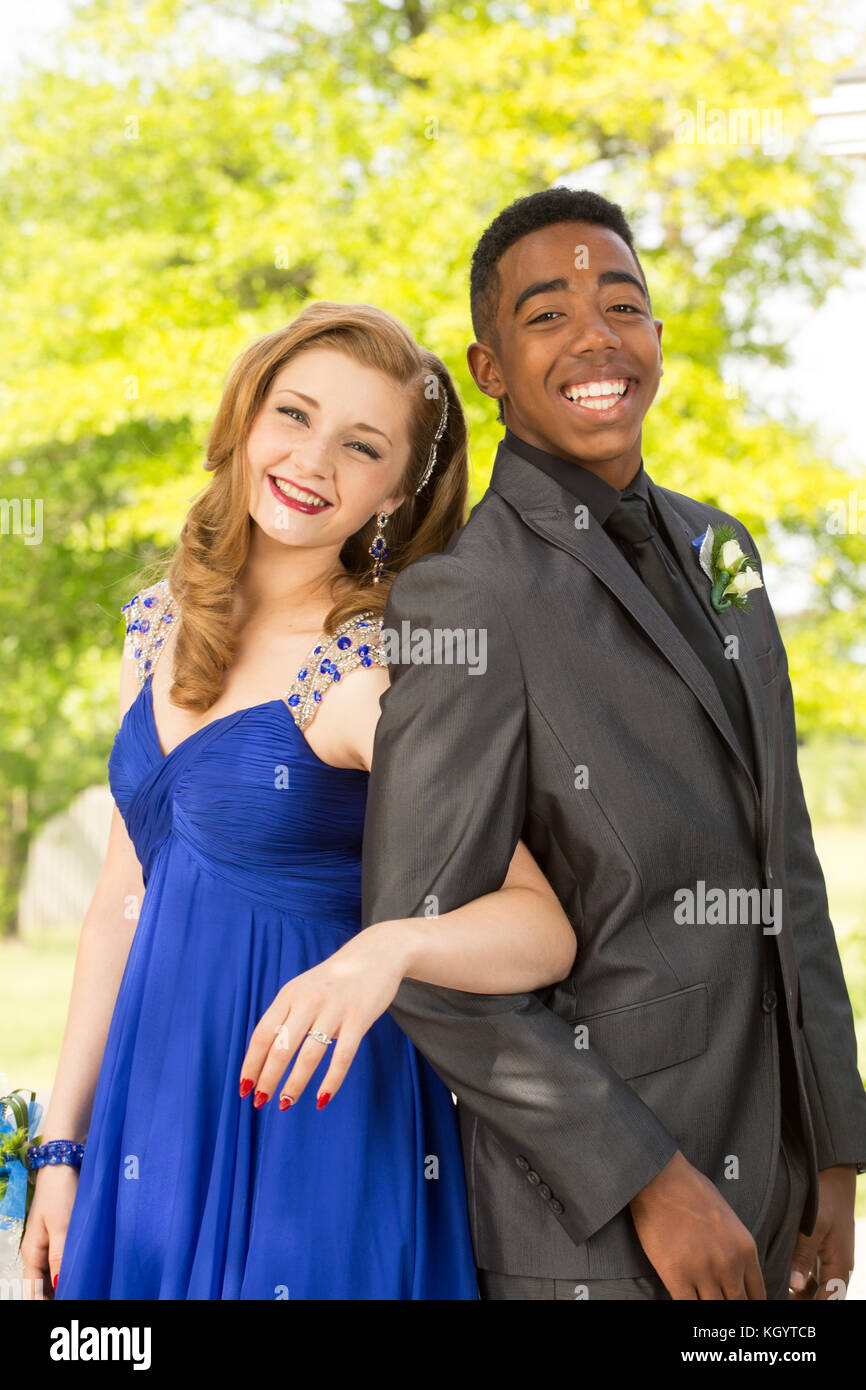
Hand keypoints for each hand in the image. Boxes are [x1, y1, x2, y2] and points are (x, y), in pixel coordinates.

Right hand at [20, 1163, 79, 1298]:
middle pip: (41, 1285)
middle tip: (78, 1298)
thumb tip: (59, 1287)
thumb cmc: (60, 1193)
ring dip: (63, 1284)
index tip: (65, 1308)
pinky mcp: (61, 1235)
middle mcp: (37, 1252)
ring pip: (51, 1275)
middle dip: (54, 1296)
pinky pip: (61, 1261)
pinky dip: (68, 1270)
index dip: (44, 1303)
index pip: (31, 1290)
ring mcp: (48, 1244)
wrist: (63, 1164)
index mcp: (32, 1253)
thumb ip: (59, 1257)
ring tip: (81, 1291)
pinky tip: (82, 1274)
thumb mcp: (61, 1226)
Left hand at [239, 922, 409, 1111]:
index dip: (251, 1063)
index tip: (244, 1087)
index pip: (263, 1034)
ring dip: (294, 1084)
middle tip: (260, 1102)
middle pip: (281, 1047)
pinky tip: (322, 1099)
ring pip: (309, 1056)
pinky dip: (331, 1081)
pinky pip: (342, 1056)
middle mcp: (308, 1000)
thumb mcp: (304, 989)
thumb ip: (287, 1015)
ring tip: (285, 1104)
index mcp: (290, 994)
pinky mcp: (359, 1018)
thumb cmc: (335, 980)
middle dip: (268, 1078)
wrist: (376, 954)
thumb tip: (266, 1056)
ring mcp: (334, 1009)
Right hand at [629, 1150, 765, 1298]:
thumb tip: (736, 1270)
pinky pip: (688, 1307)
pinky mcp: (676, 1275)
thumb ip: (735, 1247)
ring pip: (714, 1310)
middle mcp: (729, 1264)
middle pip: (737, 1306)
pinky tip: (686, 1300)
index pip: (757, 1295)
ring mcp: (703, 1271)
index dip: (749, 1305)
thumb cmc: (691, 1189)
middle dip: (730, 1307)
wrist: (660, 1177)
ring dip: (709, 1307)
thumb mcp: (728, 1217)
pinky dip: (688, 1307)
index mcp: (745, 1249)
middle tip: (721, 1303)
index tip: (740, 1304)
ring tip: (703, 1301)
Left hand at [789, 1164, 855, 1299]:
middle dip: (801, 1301)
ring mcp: (833, 1257)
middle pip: (822, 1296)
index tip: (782, 1306)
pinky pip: (816, 1274)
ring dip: (801, 1292)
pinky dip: (802, 1279)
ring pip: (818, 1287)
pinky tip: (783, 1275)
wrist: (834, 1173)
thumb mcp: (812, 1226)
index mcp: (839, 1265)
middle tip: (774, 1297)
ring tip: (776, 1290)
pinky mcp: (826, 1248)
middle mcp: (839, 1266)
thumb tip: (795, 1287)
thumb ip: (803, 1256)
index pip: (827, 1301)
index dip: (807, 1306)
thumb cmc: (824, 1198)